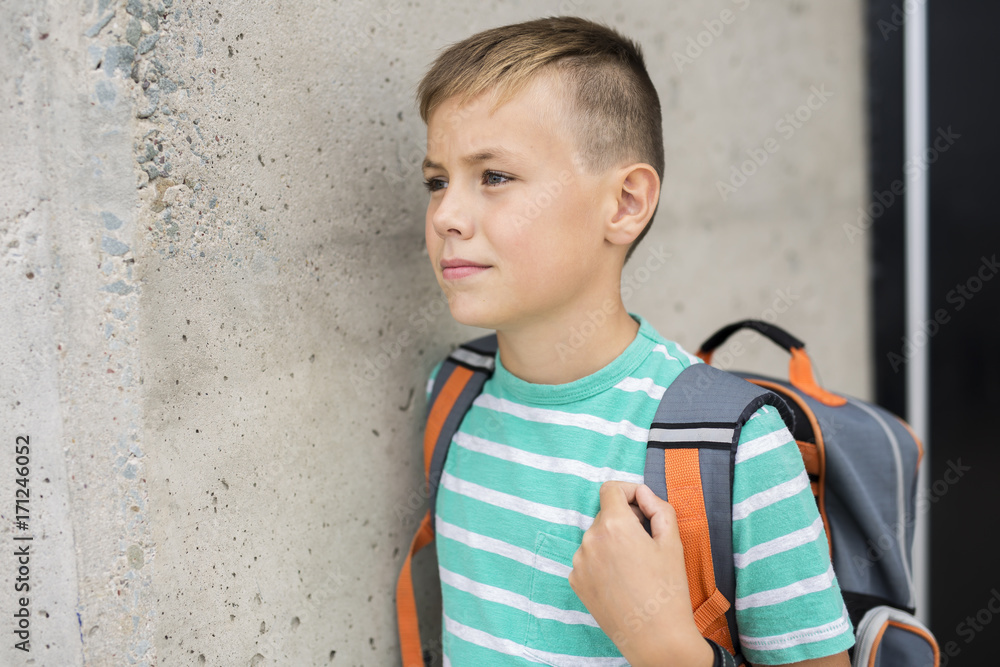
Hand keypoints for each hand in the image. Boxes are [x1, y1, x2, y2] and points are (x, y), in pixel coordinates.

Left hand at [569, 481, 713, 666]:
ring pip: (596, 537)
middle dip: (625, 520)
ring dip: (613, 541)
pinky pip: (589, 558)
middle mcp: (590, 539)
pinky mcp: (575, 580)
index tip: (642, 506)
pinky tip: (622, 580)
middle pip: (606, 514)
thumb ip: (658, 507)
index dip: (629, 492)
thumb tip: (642, 493)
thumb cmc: (668, 591)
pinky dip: (603, 561)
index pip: (611, 489)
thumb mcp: (673, 542)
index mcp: (614, 525)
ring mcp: (579, 561)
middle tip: (647, 543)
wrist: (655, 638)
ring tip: (635, 566)